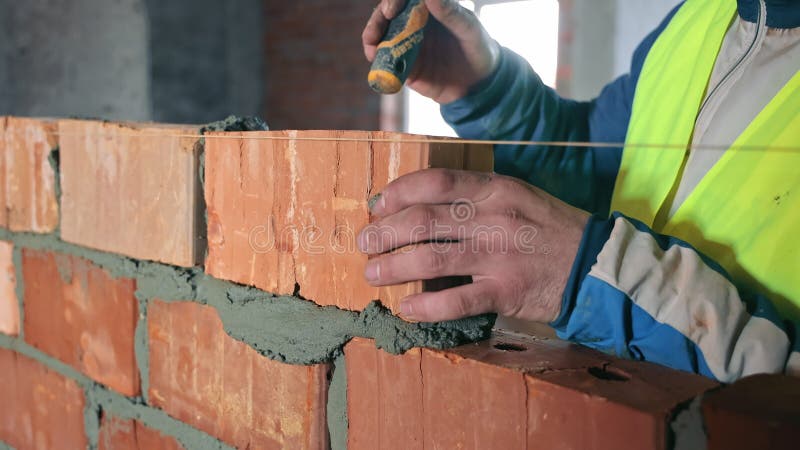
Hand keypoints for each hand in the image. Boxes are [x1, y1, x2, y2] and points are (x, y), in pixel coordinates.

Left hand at [357, 169, 589, 322]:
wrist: (597, 264)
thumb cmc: (550, 229)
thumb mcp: (517, 197)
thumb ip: (475, 198)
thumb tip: (422, 205)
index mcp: (495, 189)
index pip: (435, 182)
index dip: (397, 193)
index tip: (376, 205)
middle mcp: (494, 218)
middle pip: (423, 220)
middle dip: (384, 232)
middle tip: (365, 243)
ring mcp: (500, 255)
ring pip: (431, 258)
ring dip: (393, 267)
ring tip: (372, 274)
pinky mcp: (507, 291)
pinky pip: (457, 300)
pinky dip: (426, 306)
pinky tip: (408, 308)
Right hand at [362, 0, 499, 103]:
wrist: (481, 83)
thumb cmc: (478, 48)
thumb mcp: (469, 29)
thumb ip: (451, 13)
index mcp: (428, 10)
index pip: (405, 0)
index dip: (393, 1)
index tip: (392, 9)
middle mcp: (414, 25)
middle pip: (386, 17)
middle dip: (377, 21)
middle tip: (375, 30)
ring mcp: (408, 46)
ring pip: (381, 39)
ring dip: (372, 41)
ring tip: (372, 49)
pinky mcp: (406, 68)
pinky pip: (387, 64)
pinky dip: (379, 63)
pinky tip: (379, 64)